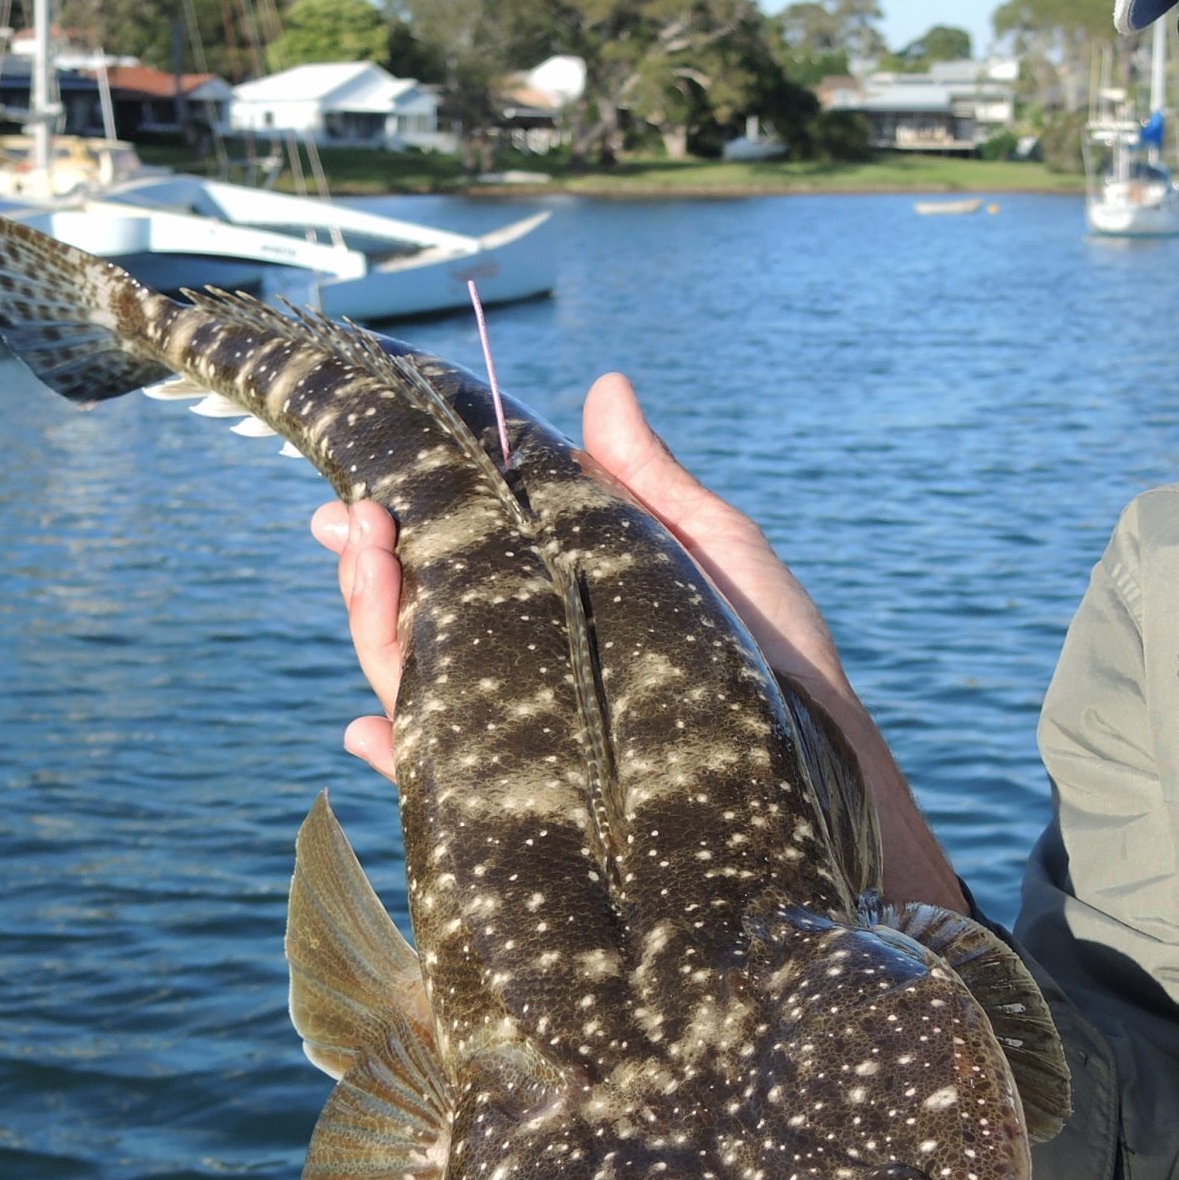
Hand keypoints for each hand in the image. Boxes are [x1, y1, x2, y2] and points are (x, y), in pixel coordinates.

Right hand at [309, 372, 965, 908]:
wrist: (822, 762)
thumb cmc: (777, 654)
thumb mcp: (718, 551)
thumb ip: (649, 481)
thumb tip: (605, 386)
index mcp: (562, 594)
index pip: (465, 550)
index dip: (403, 520)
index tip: (365, 489)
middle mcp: (530, 657)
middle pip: (420, 612)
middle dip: (370, 570)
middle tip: (355, 524)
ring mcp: (526, 724)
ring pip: (416, 678)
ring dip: (373, 630)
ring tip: (369, 576)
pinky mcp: (537, 793)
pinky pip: (443, 781)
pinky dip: (398, 755)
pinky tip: (368, 731)